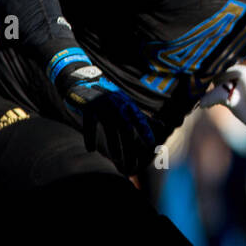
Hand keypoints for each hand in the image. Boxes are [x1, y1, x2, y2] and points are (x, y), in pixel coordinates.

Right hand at [52, 51, 155, 173]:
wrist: (83, 81)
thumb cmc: (109, 98)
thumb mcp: (127, 105)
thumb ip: (142, 116)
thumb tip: (162, 125)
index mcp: (127, 105)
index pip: (139, 119)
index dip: (145, 130)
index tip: (152, 144)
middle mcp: (117, 104)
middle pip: (126, 128)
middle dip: (130, 147)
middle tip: (132, 165)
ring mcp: (102, 105)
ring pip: (110, 127)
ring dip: (114, 144)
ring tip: (118, 159)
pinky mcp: (87, 106)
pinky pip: (89, 124)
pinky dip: (90, 136)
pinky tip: (90, 149)